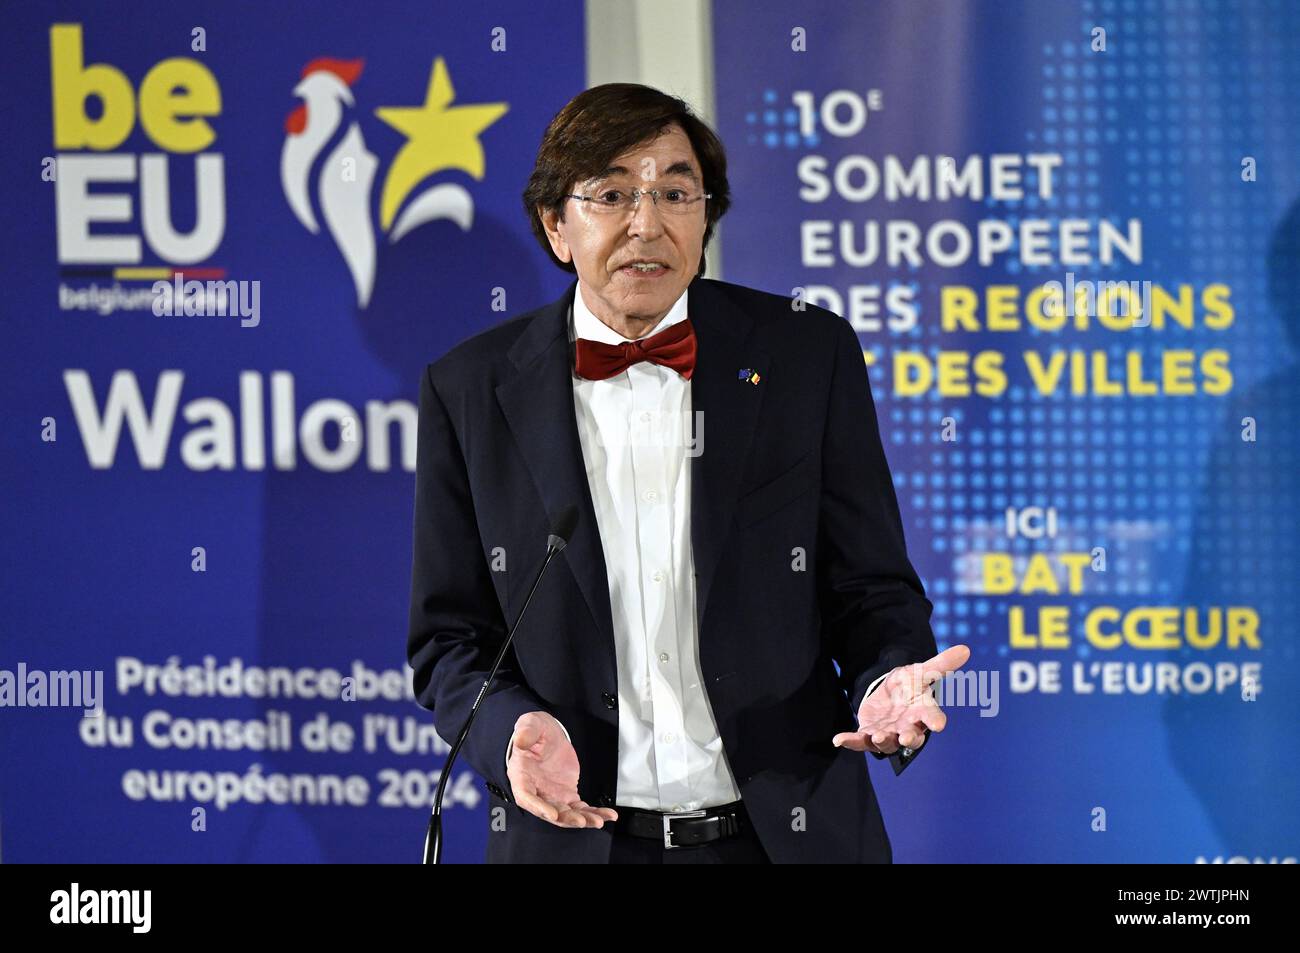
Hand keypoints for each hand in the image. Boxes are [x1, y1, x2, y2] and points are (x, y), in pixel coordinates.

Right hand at [507, 711, 618, 828]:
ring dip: (583, 820)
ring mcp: (552, 796)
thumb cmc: (534, 731)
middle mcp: (536, 791)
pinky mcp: (566, 795)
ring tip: (599, 820)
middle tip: (582, 821)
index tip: (553, 814)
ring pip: (567, 814)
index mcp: (522, 776)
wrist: (546, 736)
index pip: (527, 797)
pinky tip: (607, 815)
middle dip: (566, 819)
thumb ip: (526, 731)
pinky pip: (580, 809)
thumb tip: (520, 739)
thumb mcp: (530, 724)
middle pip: (549, 812)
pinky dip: (593, 813)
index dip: (539, 808)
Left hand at [832, 645, 970, 753]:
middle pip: (911, 738)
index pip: (932, 718)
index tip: (939, 725)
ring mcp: (888, 733)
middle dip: (909, 738)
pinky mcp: (868, 734)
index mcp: (923, 712)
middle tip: (906, 738)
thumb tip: (966, 648)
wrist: (890, 693)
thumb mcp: (923, 672)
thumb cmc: (911, 685)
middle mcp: (908, 727)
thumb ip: (941, 664)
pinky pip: (860, 742)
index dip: (935, 721)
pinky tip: (838, 740)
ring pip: (886, 743)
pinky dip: (850, 742)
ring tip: (877, 736)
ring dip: (881, 741)